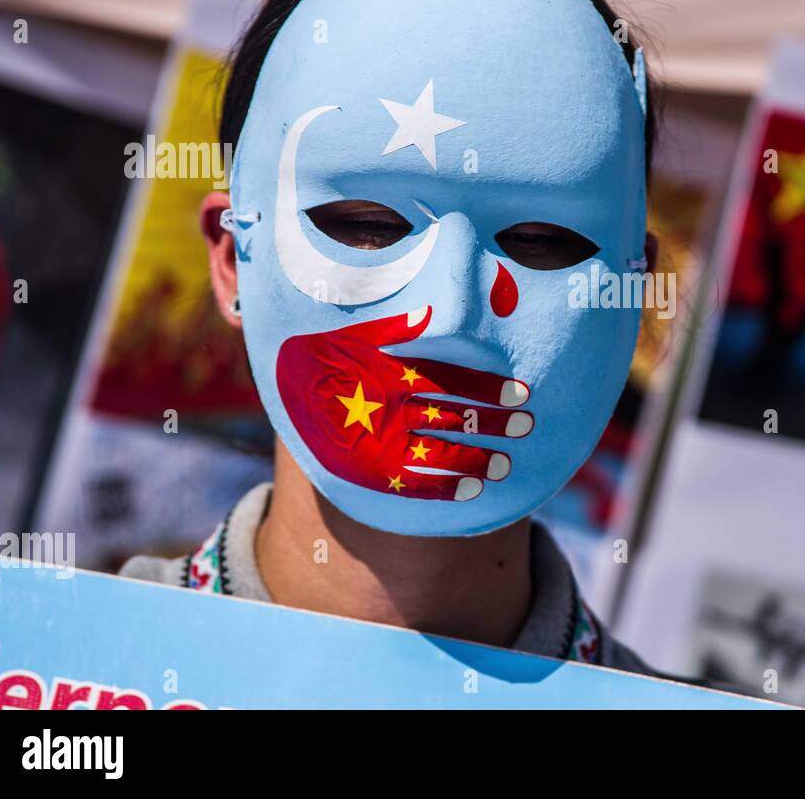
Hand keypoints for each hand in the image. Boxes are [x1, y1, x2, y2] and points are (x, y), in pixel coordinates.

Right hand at [275, 306, 532, 500]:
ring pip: (438, 452)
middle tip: (526, 427)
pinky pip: (411, 482)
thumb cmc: (325, 353)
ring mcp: (377, 441)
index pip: (450, 379)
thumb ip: (398, 326)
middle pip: (452, 416)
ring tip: (506, 465)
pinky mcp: (366, 469)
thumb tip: (435, 313)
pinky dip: (444, 488)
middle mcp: (387, 407)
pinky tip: (473, 491)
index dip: (488, 388)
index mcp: (388, 371)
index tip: (522, 394)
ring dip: (476, 459)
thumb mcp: (356, 332)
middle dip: (492, 424)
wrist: (278, 389)